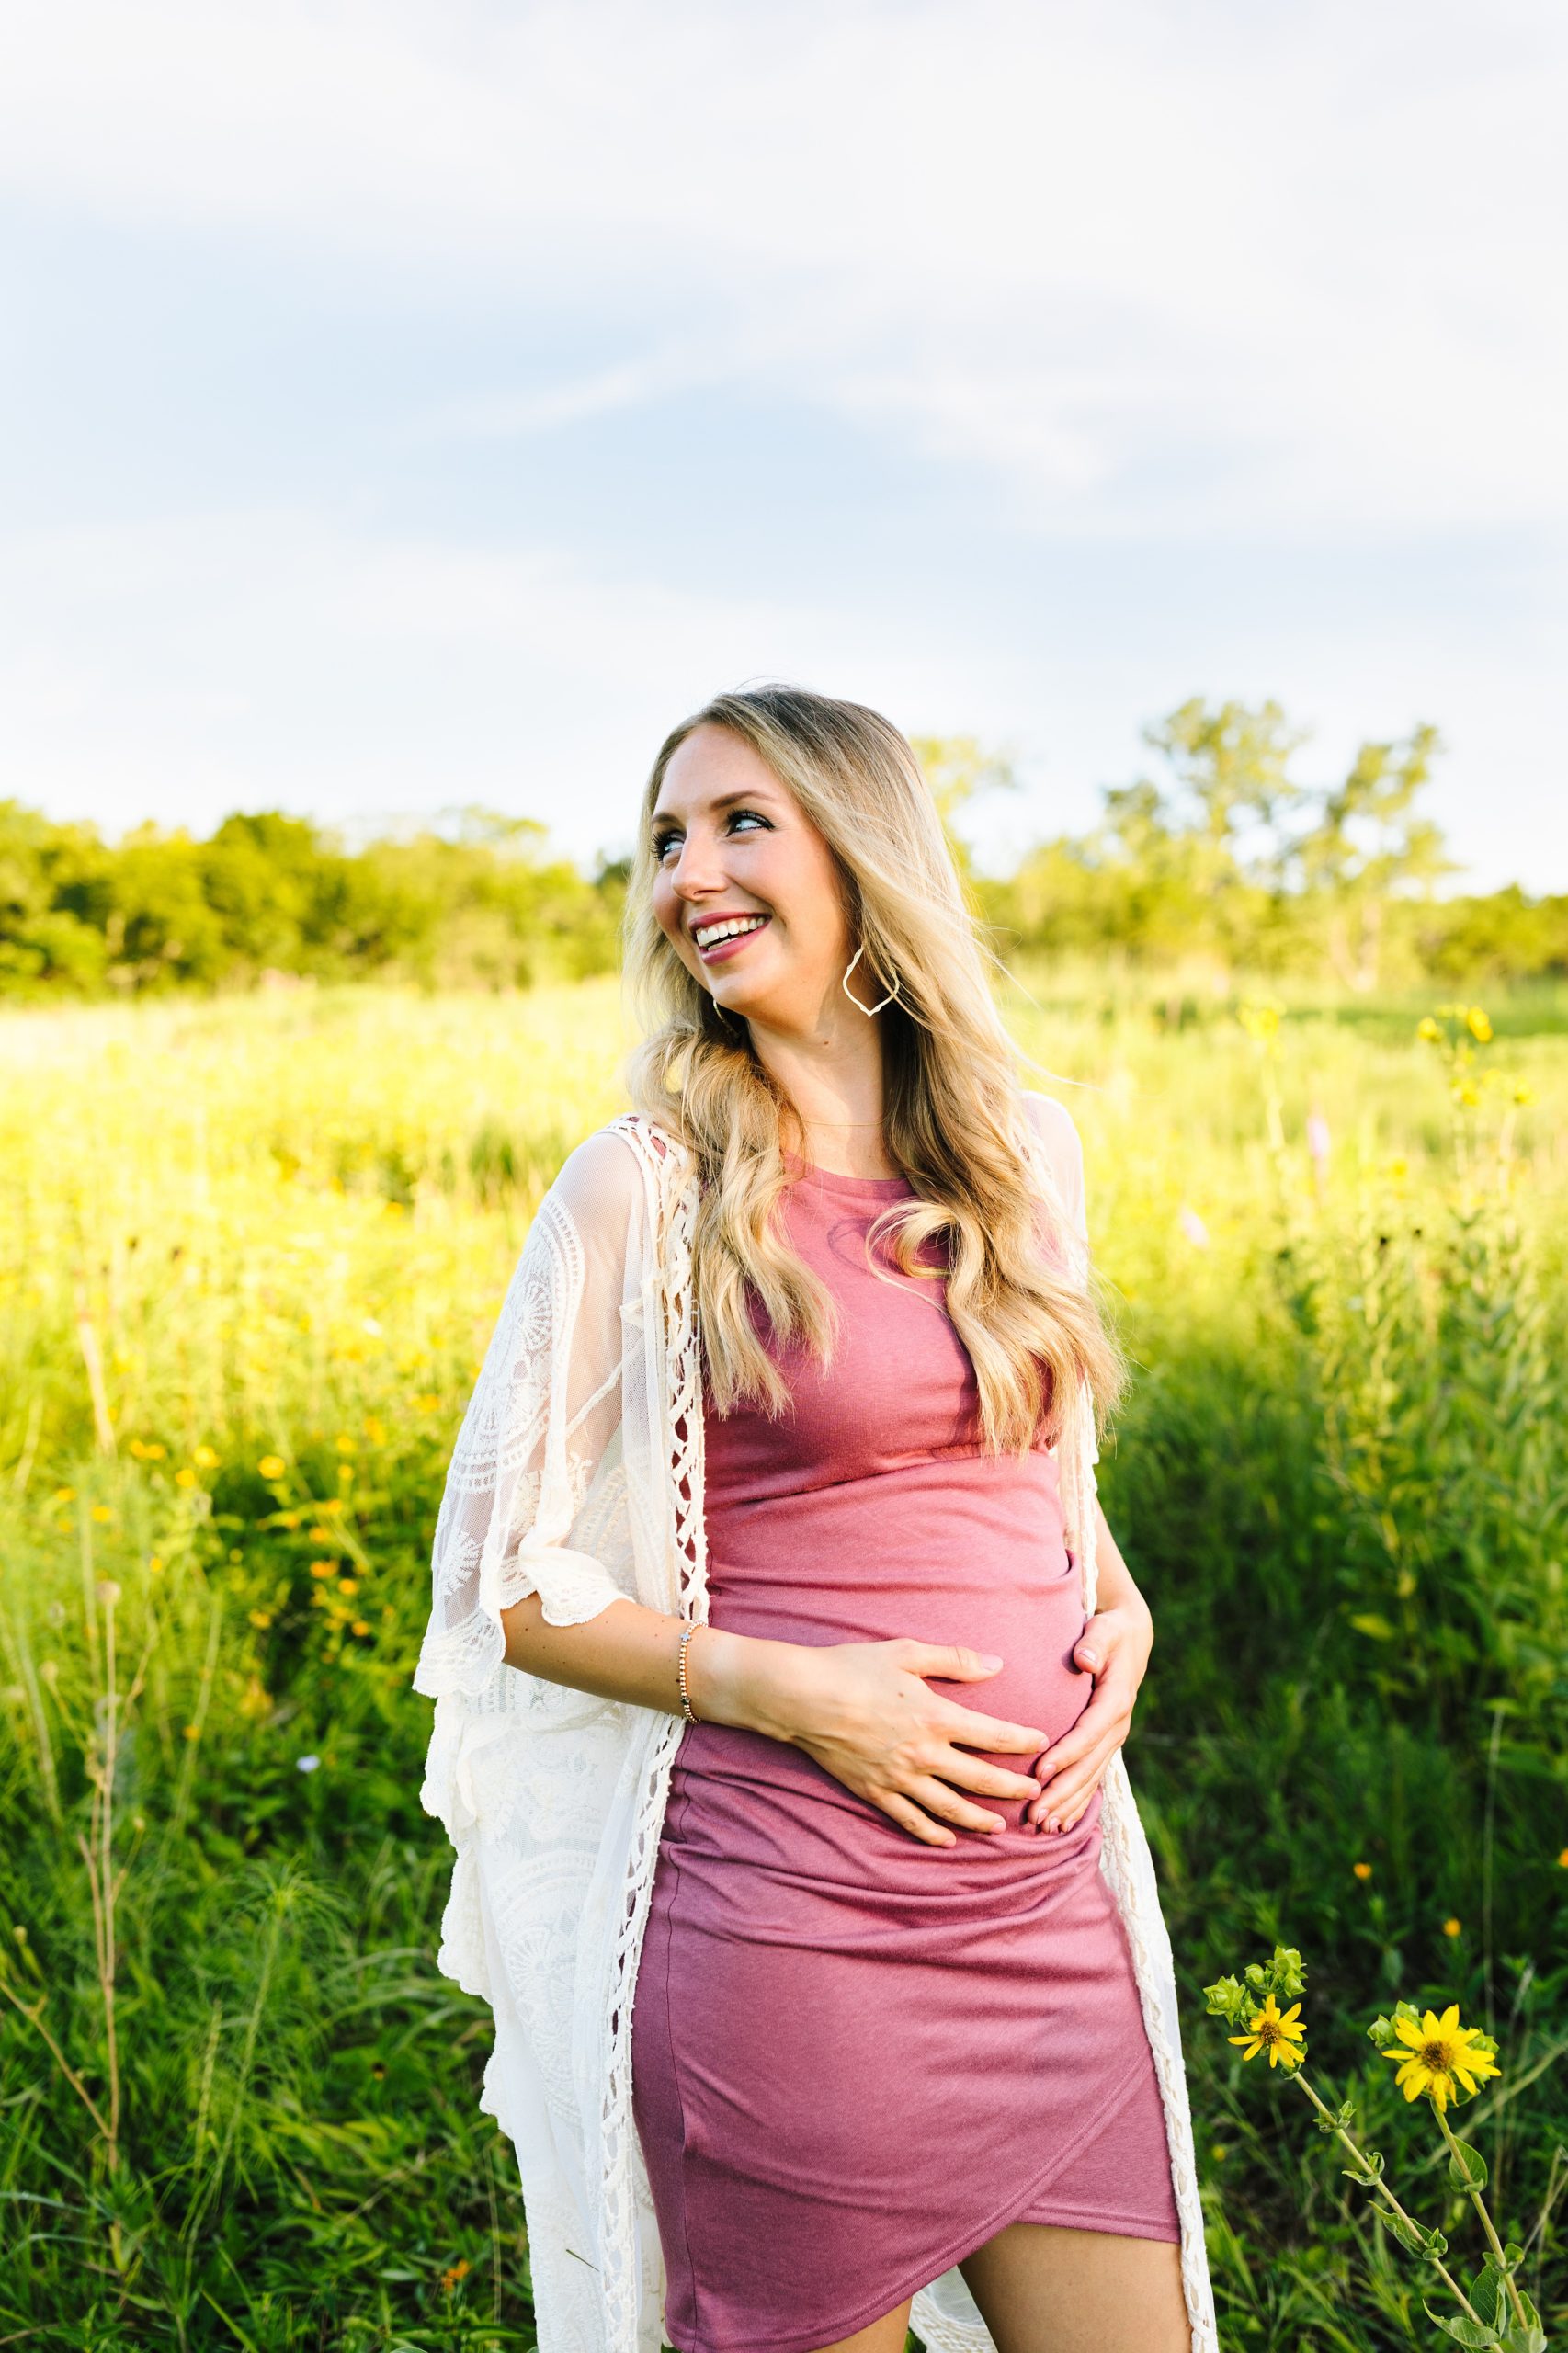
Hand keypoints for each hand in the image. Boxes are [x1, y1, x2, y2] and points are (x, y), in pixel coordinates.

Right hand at [763, 1638, 1048, 1847]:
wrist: (803, 1698)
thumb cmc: (854, 1668)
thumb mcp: (907, 1652)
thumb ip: (956, 1660)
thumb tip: (997, 1664)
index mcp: (937, 1716)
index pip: (994, 1735)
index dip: (1022, 1741)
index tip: (1042, 1744)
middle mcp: (924, 1753)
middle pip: (981, 1778)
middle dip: (1013, 1787)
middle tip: (1036, 1793)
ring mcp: (900, 1778)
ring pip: (951, 1808)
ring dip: (980, 1819)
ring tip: (1000, 1826)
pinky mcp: (876, 1792)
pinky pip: (911, 1821)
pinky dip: (932, 1833)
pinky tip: (949, 1839)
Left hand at [1025, 1601, 1152, 1833]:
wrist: (1131, 1637)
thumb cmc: (1110, 1630)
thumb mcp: (1105, 1629)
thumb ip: (1095, 1642)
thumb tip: (1084, 1658)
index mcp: (1115, 1699)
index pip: (1089, 1732)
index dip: (1067, 1753)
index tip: (1040, 1771)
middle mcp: (1117, 1724)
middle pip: (1089, 1765)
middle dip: (1063, 1791)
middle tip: (1036, 1814)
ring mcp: (1113, 1738)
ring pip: (1091, 1778)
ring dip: (1068, 1804)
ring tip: (1043, 1826)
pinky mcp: (1106, 1744)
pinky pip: (1092, 1777)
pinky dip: (1077, 1801)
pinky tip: (1059, 1823)